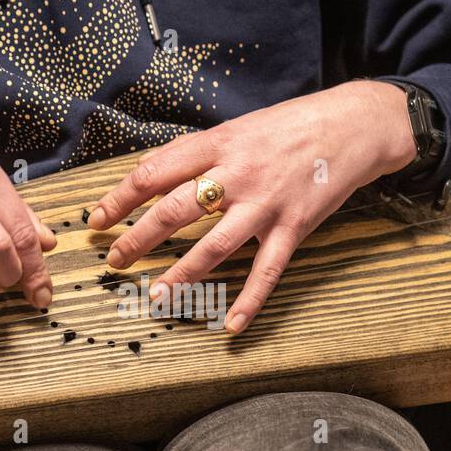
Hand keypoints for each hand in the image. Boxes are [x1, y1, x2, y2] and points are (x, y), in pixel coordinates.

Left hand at [88, 81, 416, 332]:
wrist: (352, 124)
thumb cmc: (291, 126)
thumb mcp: (237, 128)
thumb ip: (197, 152)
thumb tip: (150, 173)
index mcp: (216, 146)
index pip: (153, 174)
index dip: (120, 199)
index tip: (98, 220)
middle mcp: (235, 175)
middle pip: (173, 211)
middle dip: (138, 239)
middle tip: (114, 261)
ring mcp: (264, 204)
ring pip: (213, 245)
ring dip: (182, 275)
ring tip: (156, 296)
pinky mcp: (293, 227)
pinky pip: (266, 271)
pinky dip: (248, 301)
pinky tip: (230, 325)